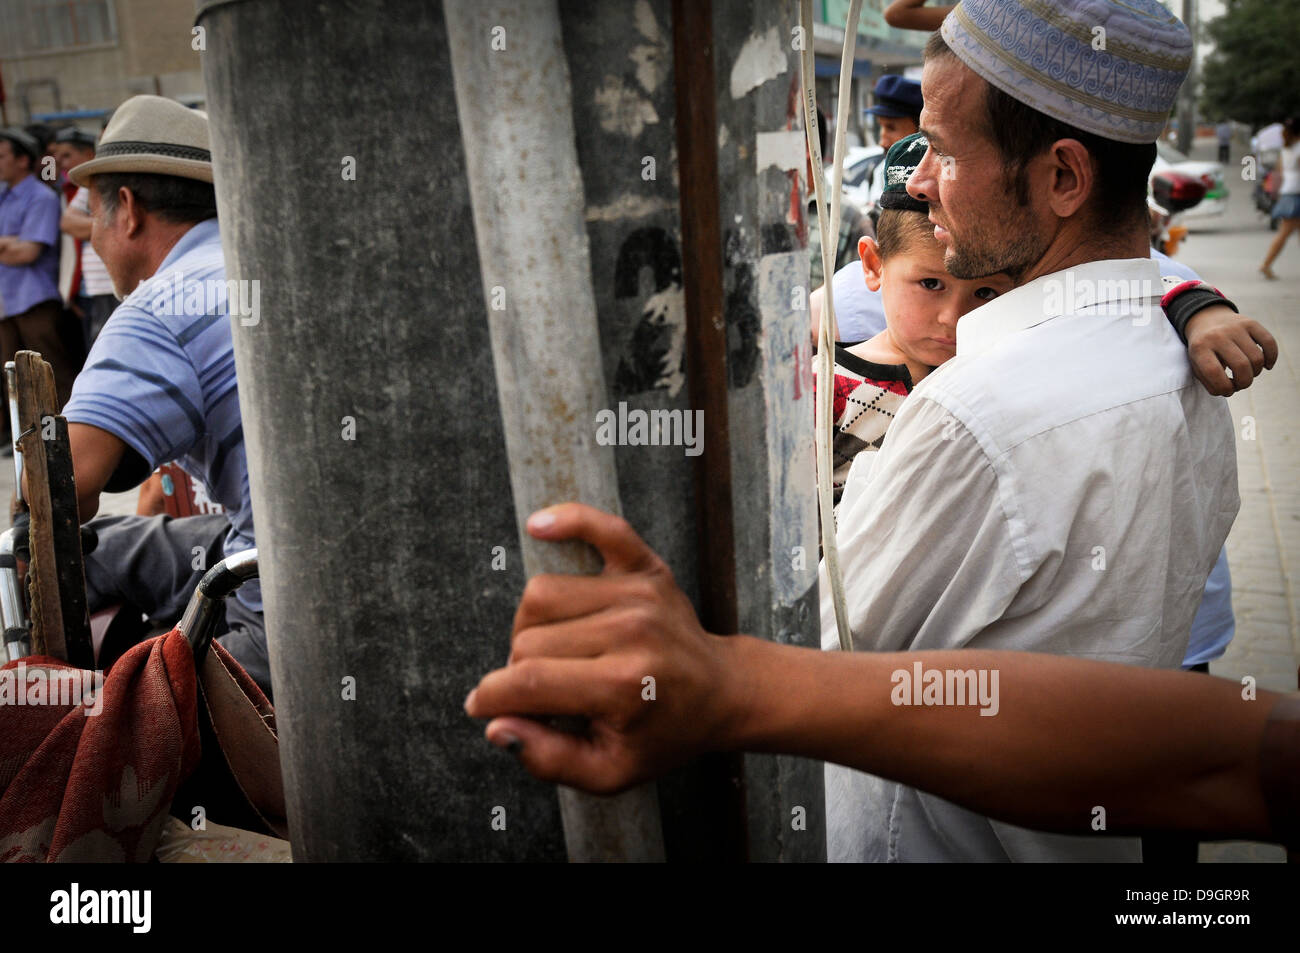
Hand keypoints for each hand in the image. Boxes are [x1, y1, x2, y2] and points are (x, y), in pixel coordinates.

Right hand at [464, 503, 737, 794]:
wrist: (721, 693)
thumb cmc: (663, 734)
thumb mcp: (610, 772)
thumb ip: (548, 759)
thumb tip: (496, 727)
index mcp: (622, 686)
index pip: (529, 682)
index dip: (492, 697)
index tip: (481, 706)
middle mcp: (630, 632)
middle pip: (529, 640)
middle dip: (520, 671)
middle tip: (546, 691)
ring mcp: (638, 594)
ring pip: (542, 594)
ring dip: (533, 627)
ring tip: (556, 652)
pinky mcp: (645, 567)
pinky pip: (599, 528)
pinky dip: (568, 521)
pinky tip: (538, 527)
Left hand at [1185, 305, 1277, 395]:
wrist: (1206, 319)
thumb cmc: (1203, 350)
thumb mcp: (1196, 365)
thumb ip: (1210, 382)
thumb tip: (1229, 390)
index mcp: (1200, 348)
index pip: (1214, 372)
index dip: (1224, 387)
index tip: (1227, 390)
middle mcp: (1217, 336)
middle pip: (1241, 366)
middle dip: (1244, 383)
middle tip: (1241, 384)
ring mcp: (1235, 328)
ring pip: (1257, 358)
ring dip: (1256, 373)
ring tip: (1249, 373)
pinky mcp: (1250, 323)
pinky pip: (1269, 343)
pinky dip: (1271, 358)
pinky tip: (1266, 366)